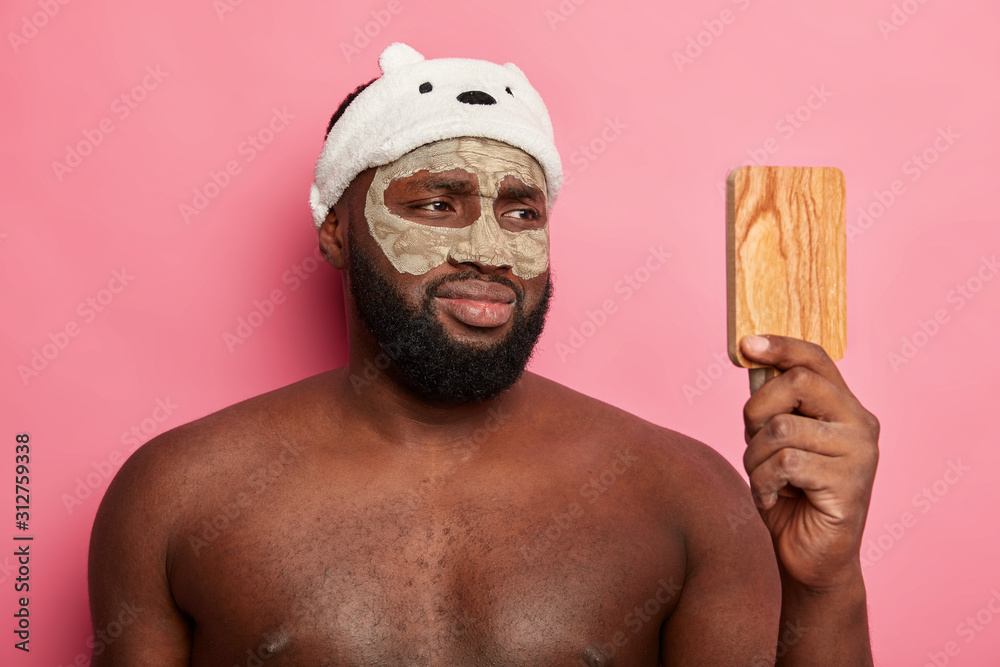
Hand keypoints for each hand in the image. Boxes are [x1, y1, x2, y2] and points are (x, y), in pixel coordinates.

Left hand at [740, 334, 878, 590]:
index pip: (816, 359)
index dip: (780, 346)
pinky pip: (785, 463)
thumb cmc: (791, 495)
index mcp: (846, 408)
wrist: (810, 557)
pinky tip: (774, 497)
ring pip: (782, 428)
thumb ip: (774, 406)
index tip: (747, 344)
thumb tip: (752, 358)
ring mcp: (860, 454)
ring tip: (766, 479)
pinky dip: (764, 482)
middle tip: (752, 441)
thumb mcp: (777, 442)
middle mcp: (861, 424)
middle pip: (796, 383)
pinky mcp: (848, 483)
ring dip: (755, 457)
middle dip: (756, 411)